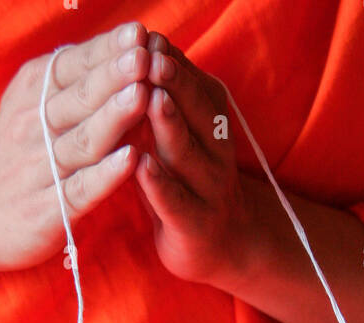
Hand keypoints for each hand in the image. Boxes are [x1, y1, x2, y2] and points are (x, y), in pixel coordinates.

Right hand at [0, 21, 151, 273]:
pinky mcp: (48, 212)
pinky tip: (130, 160)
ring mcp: (42, 170)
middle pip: (81, 98)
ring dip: (114, 118)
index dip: (107, 50)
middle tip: (143, 54)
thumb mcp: (30, 106)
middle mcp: (35, 127)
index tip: (139, 32)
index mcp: (34, 94)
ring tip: (142, 95)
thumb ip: (69, 82)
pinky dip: (106, 175)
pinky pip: (80, 190)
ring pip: (83, 140)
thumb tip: (119, 48)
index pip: (74, 66)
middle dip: (114, 75)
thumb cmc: (15, 156)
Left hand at [133, 32, 254, 286]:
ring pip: (187, 153)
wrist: (225, 247)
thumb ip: (163, 100)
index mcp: (211, 124)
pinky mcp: (194, 226)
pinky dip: (160, 183)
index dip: (172, 62)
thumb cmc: (187, 183)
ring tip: (151, 97)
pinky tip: (142, 165)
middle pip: (195, 112)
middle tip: (150, 55)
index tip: (148, 35)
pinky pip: (176, 201)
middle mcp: (215, 152)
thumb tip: (138, 47)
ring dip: (169, 124)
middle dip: (174, 82)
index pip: (194, 86)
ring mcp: (208, 190)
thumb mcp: (180, 137)